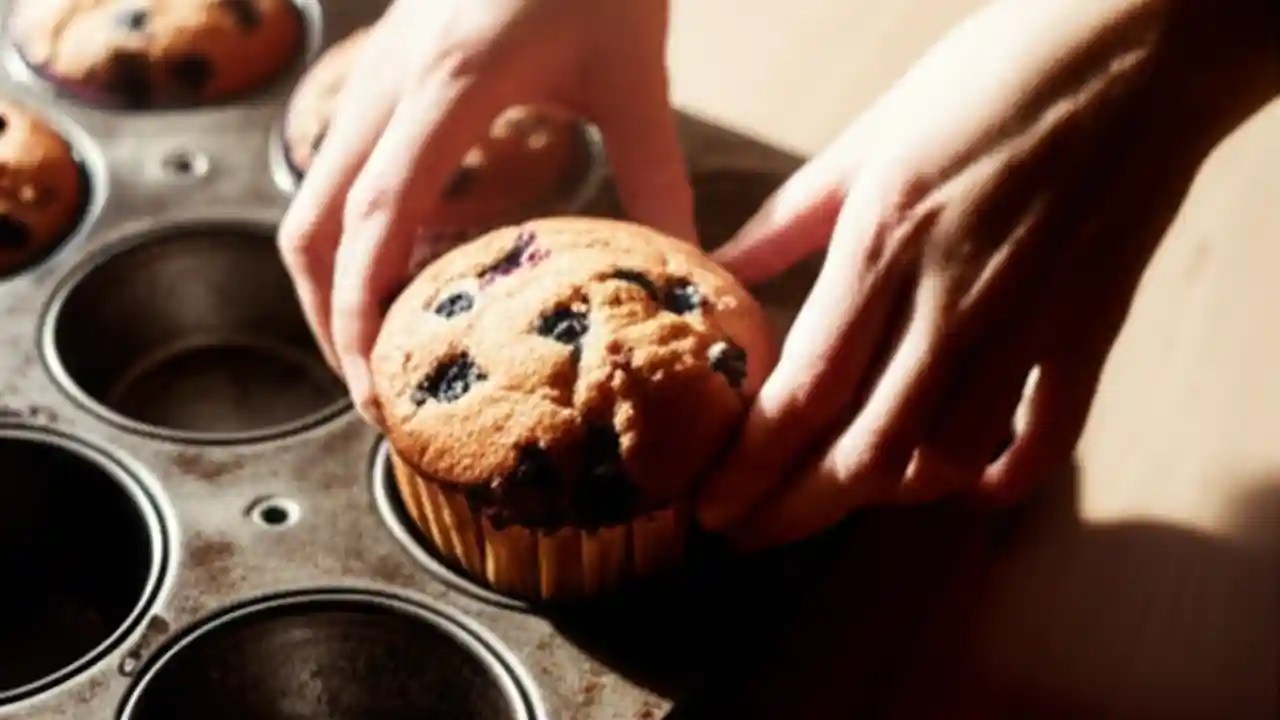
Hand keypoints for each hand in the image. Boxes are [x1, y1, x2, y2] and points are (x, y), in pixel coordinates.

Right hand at [278, 0, 693, 421]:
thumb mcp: (634, 74)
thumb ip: (655, 174)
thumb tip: (684, 268)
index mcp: (451, 85)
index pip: (376, 219)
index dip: (362, 315)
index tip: (378, 389)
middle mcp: (391, 81)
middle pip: (311, 223)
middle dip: (328, 319)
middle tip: (375, 392)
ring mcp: (376, 73)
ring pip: (311, 196)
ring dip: (331, 280)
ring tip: (380, 349)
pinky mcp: (385, 71)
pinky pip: (341, 168)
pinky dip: (352, 234)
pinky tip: (408, 272)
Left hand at [698, 0, 1279, 548]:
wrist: (1135, 49)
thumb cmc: (990, 78)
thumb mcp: (869, 138)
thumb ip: (789, 216)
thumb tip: (721, 266)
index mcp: (881, 248)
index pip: (802, 392)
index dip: (750, 466)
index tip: (713, 505)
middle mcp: (948, 304)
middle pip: (863, 451)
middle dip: (794, 509)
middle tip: (751, 532)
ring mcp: (1026, 325)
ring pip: (948, 459)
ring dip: (886, 494)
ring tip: (842, 492)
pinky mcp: (1090, 331)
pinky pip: (1047, 438)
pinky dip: (1002, 478)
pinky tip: (965, 484)